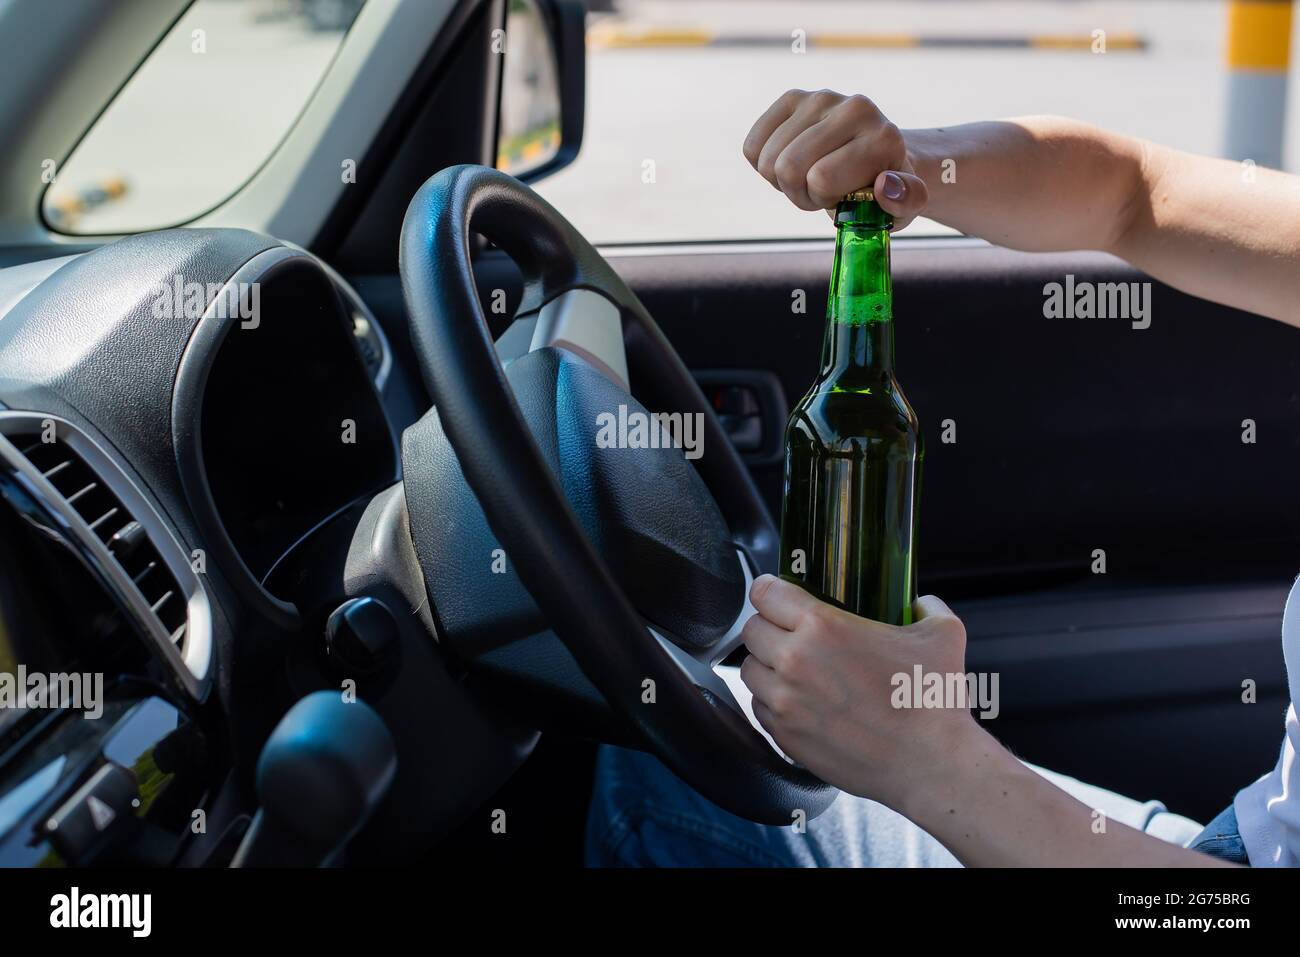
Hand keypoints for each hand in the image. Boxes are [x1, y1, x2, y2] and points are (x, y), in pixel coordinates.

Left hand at [740, 574, 978, 810]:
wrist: (929, 763)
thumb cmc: (932, 699)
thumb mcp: (942, 634)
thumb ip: (926, 607)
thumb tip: (919, 602)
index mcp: (823, 627)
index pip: (766, 593)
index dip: (770, 590)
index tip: (775, 594)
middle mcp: (794, 661)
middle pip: (751, 630)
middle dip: (768, 627)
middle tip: (789, 633)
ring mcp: (785, 702)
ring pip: (749, 669)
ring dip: (766, 665)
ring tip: (792, 669)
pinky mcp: (784, 735)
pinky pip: (760, 707)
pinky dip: (773, 701)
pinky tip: (799, 702)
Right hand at [742, 89, 928, 228]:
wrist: (877, 157)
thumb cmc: (885, 189)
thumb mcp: (905, 205)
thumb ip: (906, 200)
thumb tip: (883, 185)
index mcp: (883, 137)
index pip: (820, 179)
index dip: (824, 200)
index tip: (845, 197)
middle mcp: (854, 107)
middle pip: (788, 168)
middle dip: (800, 193)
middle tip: (824, 191)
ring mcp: (820, 97)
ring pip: (767, 161)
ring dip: (782, 182)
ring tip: (810, 176)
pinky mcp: (793, 97)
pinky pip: (752, 147)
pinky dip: (764, 166)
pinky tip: (792, 161)